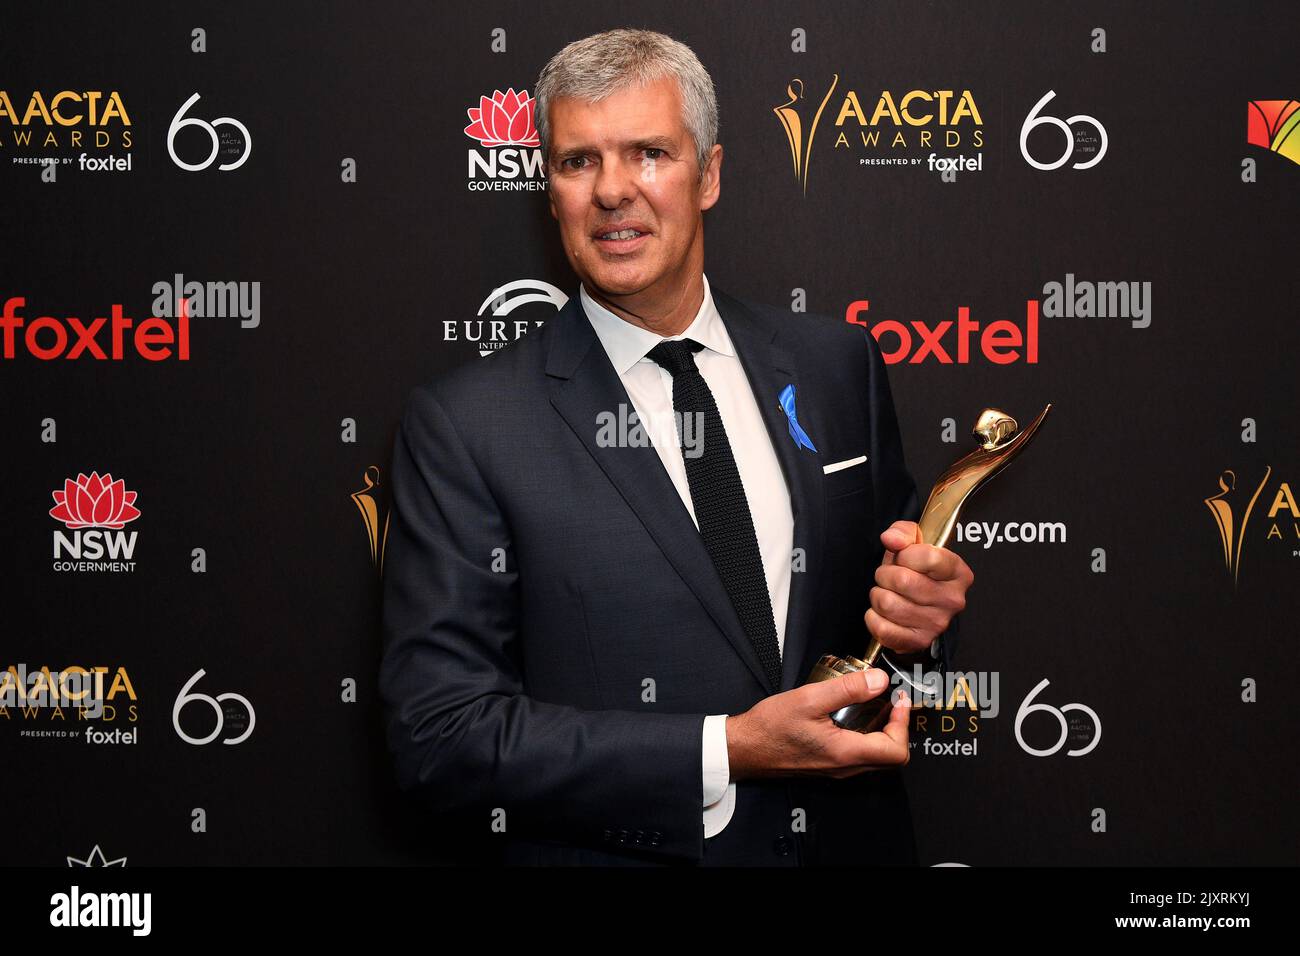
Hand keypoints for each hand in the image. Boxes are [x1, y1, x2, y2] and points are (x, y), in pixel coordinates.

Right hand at [725, 668, 909, 779]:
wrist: (744, 748)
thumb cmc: (770, 727)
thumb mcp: (809, 698)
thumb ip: (847, 688)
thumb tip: (879, 680)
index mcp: (845, 753)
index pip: (896, 751)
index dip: (903, 725)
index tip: (898, 701)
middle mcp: (845, 767)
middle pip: (890, 757)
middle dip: (897, 728)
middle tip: (891, 702)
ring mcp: (837, 769)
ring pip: (875, 758)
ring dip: (882, 732)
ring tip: (874, 705)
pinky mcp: (828, 765)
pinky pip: (859, 756)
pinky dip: (866, 736)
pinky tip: (852, 716)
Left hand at [866, 520, 972, 655]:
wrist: (916, 605)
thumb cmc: (915, 572)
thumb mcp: (913, 543)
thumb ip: (902, 532)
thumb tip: (891, 539)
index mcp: (957, 572)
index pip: (928, 557)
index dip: (905, 554)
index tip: (903, 557)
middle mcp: (952, 599)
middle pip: (903, 581)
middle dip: (885, 575)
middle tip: (889, 577)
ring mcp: (937, 623)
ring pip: (888, 603)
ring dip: (878, 596)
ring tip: (888, 593)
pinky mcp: (918, 641)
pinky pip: (882, 628)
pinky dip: (874, 618)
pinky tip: (883, 612)